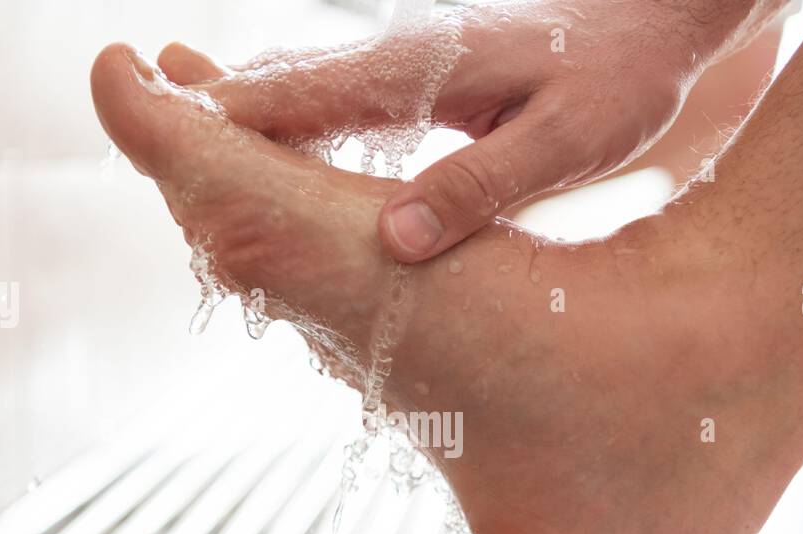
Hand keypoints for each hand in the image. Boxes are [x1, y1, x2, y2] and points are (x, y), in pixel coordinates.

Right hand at [156, 0, 786, 261]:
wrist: (660, 13)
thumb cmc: (622, 79)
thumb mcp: (566, 146)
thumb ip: (480, 187)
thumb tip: (394, 242)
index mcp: (419, 72)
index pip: (295, 101)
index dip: (222, 127)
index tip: (157, 151)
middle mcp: (396, 59)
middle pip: (276, 91)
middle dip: (207, 122)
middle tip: (143, 150)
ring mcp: (404, 64)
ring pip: (296, 93)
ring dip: (239, 123)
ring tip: (178, 153)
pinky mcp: (420, 79)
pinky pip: (331, 105)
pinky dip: (286, 128)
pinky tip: (266, 152)